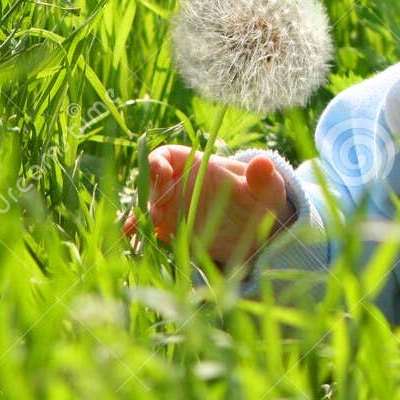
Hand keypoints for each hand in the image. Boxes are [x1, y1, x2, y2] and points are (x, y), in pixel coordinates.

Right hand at [120, 146, 291, 266]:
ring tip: (142, 229)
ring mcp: (172, 209)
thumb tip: (264, 163)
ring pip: (145, 208)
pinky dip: (139, 236)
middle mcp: (178, 185)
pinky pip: (149, 232)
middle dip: (148, 194)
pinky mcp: (171, 232)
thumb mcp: (267, 188)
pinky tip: (132, 243)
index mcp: (197, 165)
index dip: (157, 161)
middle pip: (150, 183)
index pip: (166, 155)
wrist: (259, 230)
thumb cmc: (261, 199)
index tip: (160, 172)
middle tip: (157, 210)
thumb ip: (263, 177)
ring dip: (140, 216)